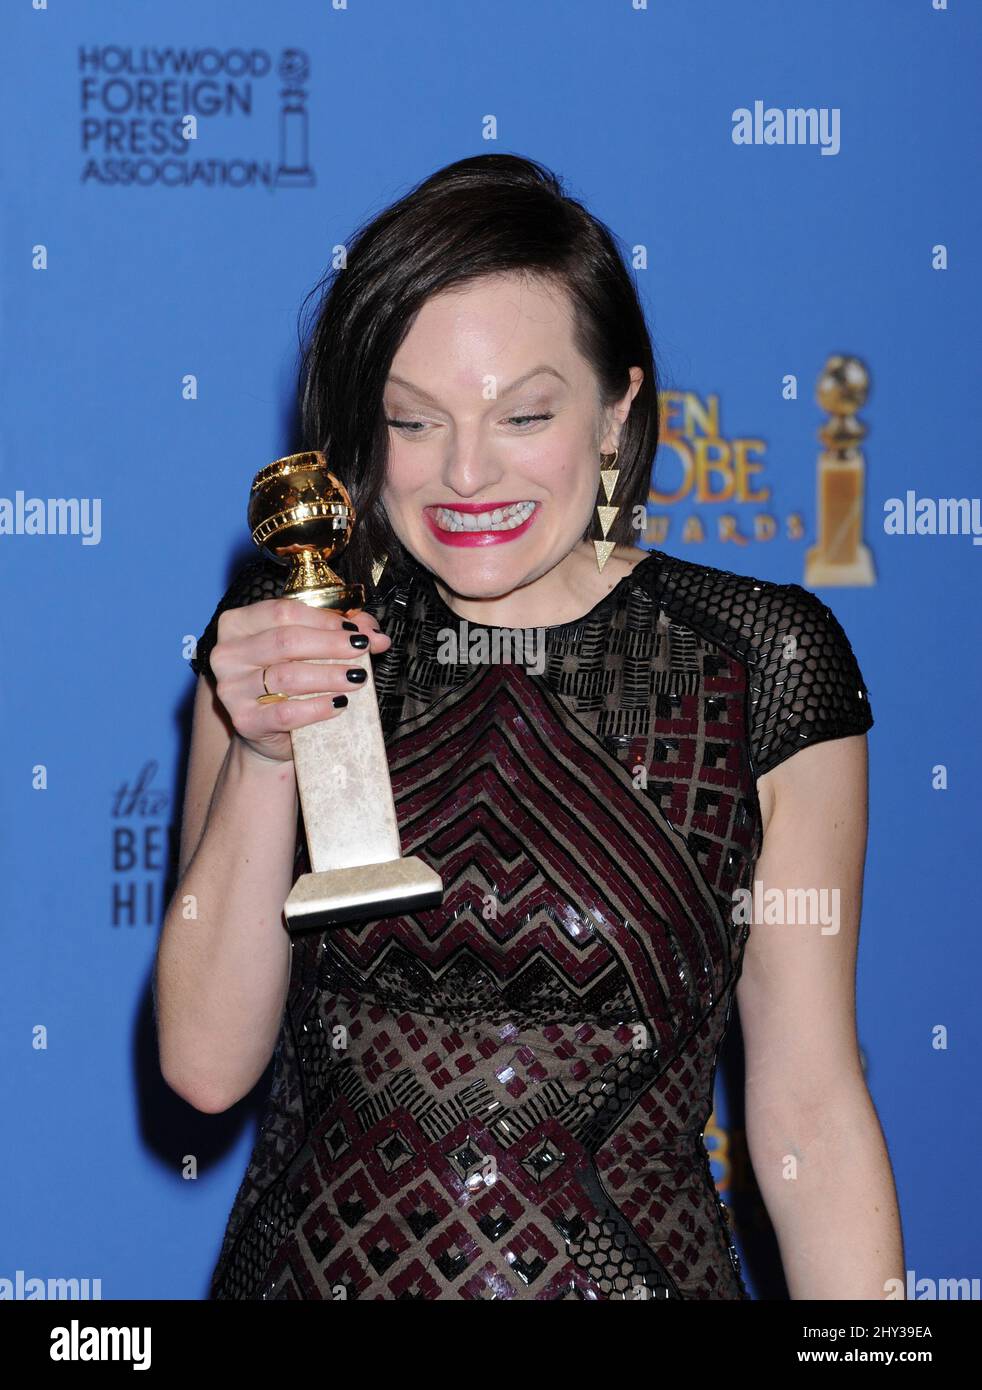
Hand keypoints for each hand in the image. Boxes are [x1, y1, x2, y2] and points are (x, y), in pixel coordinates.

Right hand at [209, 598, 392, 763]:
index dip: (324, 619)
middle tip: (361, 649)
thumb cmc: (288, 678)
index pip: (283, 611)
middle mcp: (227, 653)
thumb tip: (376, 636)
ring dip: (329, 675)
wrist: (268, 731)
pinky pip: (286, 712)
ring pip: (288, 676)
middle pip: (285, 640)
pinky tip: (339, 703)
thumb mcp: (309, 649)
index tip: (354, 629)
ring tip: (357, 677)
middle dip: (330, 644)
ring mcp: (231, 688)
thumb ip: (340, 633)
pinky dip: (317, 707)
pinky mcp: (244, 720)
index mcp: (238, 623)